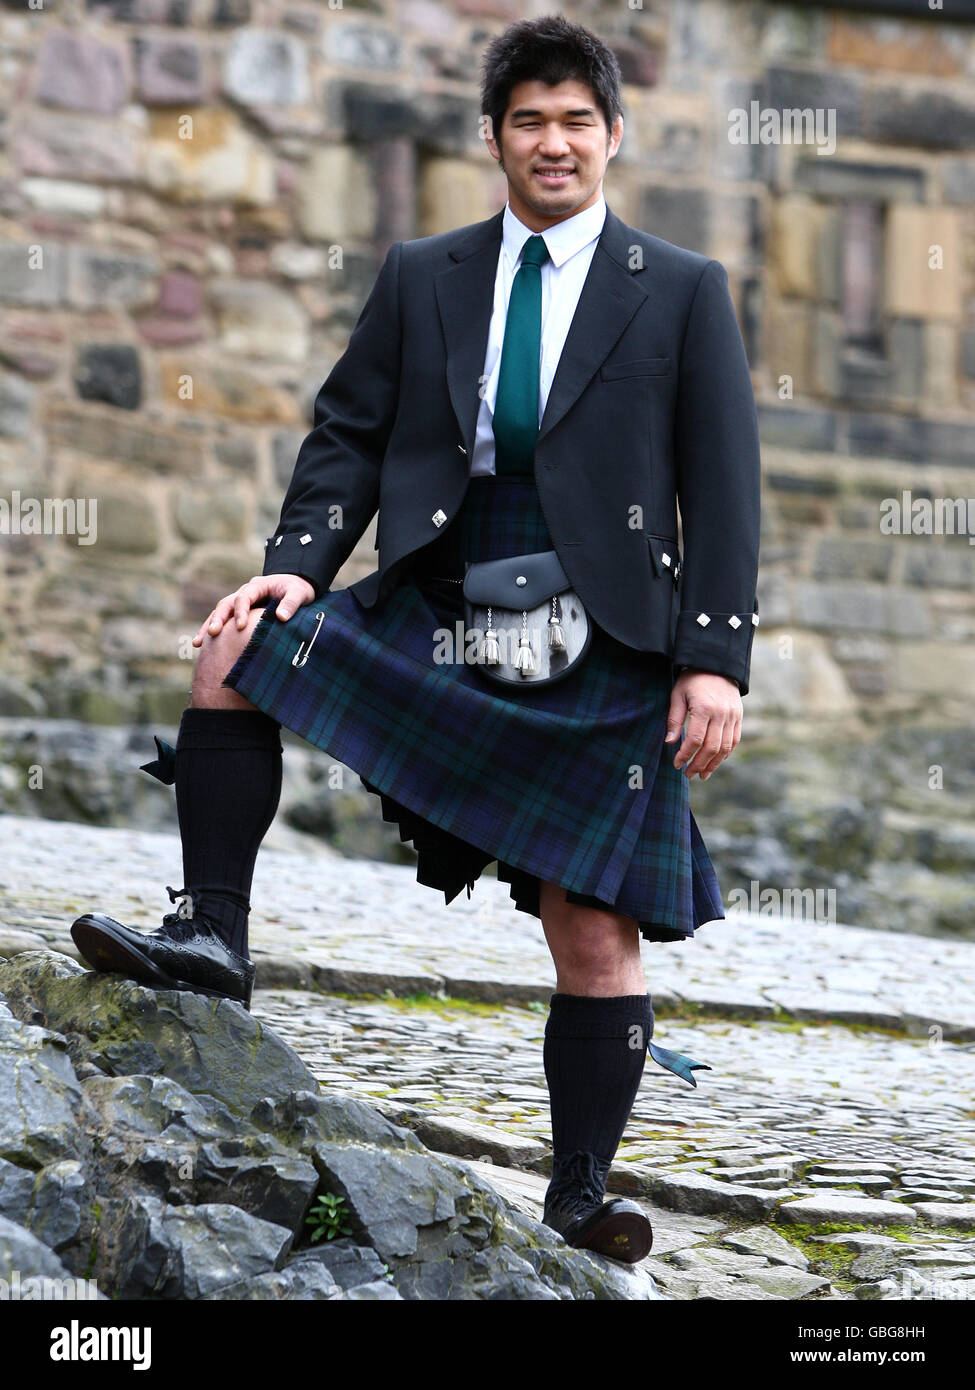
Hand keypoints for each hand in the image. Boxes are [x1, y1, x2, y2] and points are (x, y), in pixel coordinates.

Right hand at [191, 574, 316, 646]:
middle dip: (218, 619)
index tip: (240, 627)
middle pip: (226, 604)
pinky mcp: (238, 614)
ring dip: (208, 627)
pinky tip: (201, 645)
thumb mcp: (300, 593)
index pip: (244, 597)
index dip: (241, 611)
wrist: (295, 587)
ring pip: (219, 613)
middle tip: (213, 634)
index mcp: (257, 586)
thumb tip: (280, 617)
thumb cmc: (298, 590)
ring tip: (198, 643)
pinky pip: (222, 621)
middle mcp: (244, 593)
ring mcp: (239, 603)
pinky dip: (211, 631)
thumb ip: (291, 603)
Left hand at [664, 668, 741, 779]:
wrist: (717, 664)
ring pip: (725, 748)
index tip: (676, 764)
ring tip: (702, 775)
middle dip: (699, 764)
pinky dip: (725, 754)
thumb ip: (674, 719)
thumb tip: (669, 743)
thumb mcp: (678, 695)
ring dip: (713, 764)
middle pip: (712, 748)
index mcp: (704, 708)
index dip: (686, 755)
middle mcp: (721, 714)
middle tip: (688, 774)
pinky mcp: (738, 718)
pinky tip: (714, 762)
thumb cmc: (692, 679)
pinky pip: (734, 741)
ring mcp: (733, 717)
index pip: (696, 739)